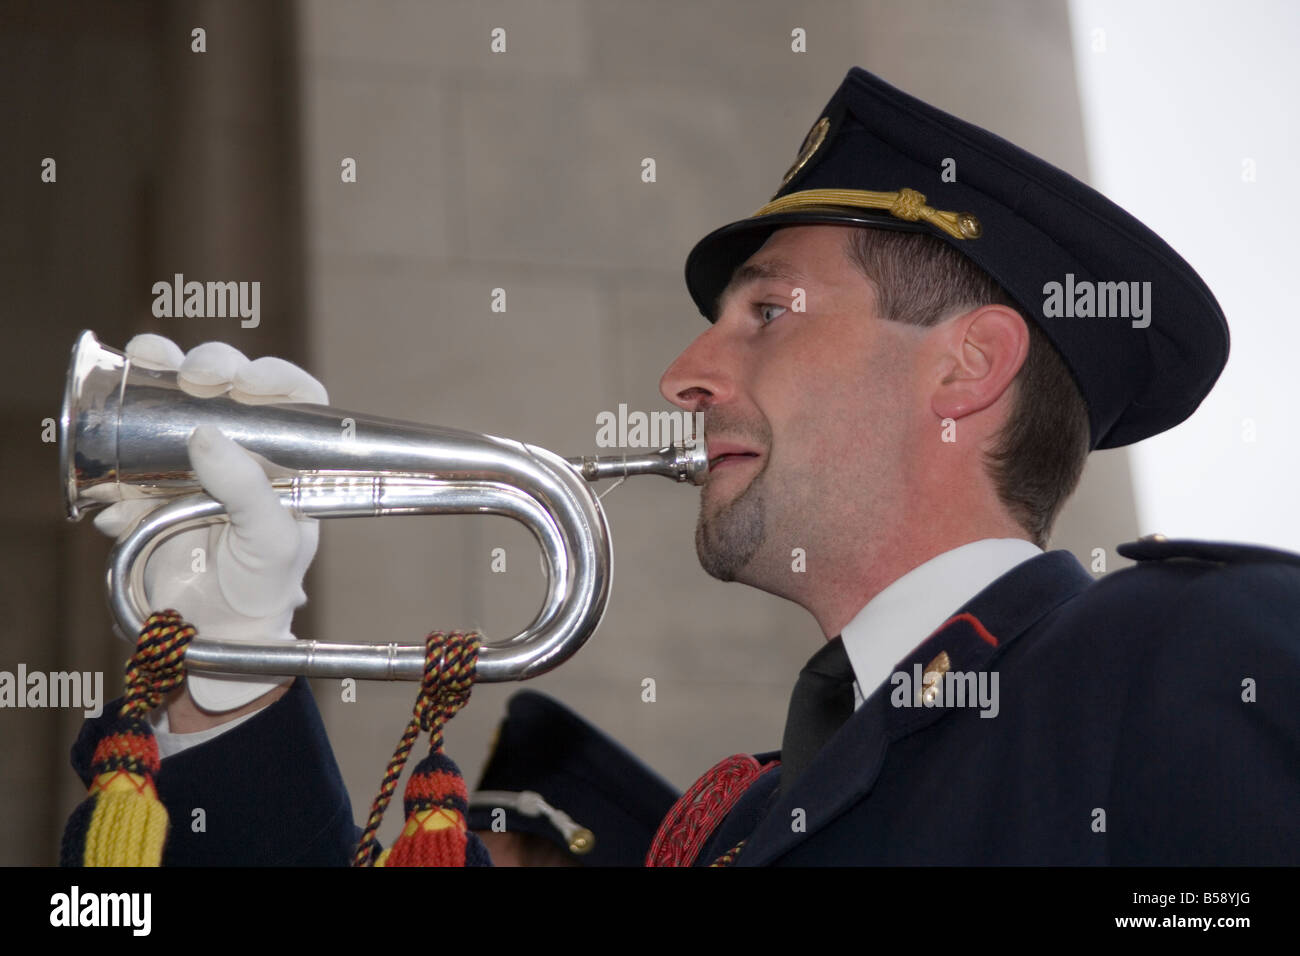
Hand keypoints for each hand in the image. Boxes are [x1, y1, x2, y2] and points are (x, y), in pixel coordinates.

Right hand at [92, 334, 327, 712]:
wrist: (210, 632)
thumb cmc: (262, 586)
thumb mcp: (272, 541)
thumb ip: (248, 490)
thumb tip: (208, 434)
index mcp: (290, 456)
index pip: (292, 395)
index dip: (273, 374)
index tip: (248, 381)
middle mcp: (245, 444)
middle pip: (229, 381)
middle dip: (209, 365)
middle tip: (194, 377)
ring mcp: (194, 455)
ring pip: (174, 395)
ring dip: (154, 381)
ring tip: (141, 388)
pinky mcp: (148, 476)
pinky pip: (124, 445)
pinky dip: (113, 459)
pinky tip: (124, 501)